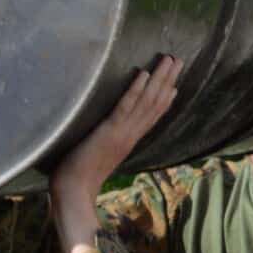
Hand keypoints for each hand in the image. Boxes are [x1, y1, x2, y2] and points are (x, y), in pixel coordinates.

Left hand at [51, 55, 180, 252]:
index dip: (164, 100)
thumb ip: (108, 145)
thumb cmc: (80, 177)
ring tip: (169, 60)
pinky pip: (125, 107)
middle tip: (178, 61)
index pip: (151, 117)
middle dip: (167, 81)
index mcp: (129, 141)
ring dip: (159, 79)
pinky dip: (135, 90)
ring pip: (146, 102)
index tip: (174, 85)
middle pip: (155, 104)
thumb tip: (107, 136)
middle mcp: (131, 135)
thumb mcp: (100, 156)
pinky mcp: (109, 131)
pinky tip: (144, 74)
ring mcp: (122, 132)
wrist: (74, 192)